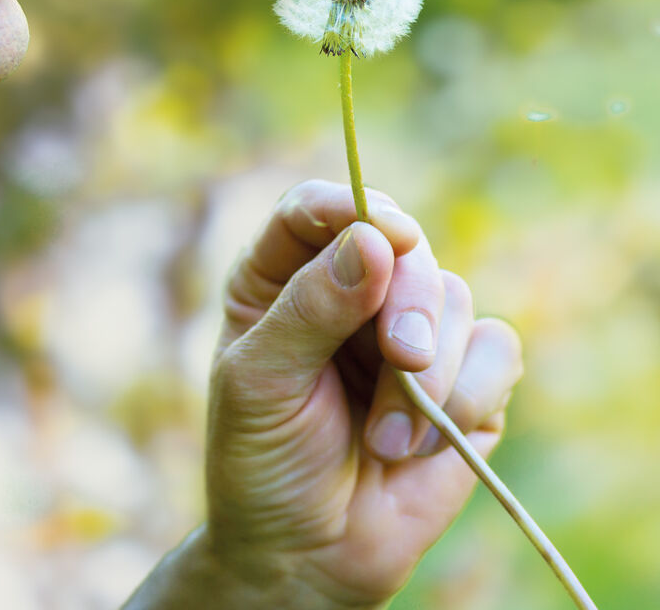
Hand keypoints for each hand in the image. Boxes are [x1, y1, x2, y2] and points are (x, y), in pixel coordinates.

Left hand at [202, 180, 523, 607]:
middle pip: (403, 245)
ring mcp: (412, 328)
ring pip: (455, 296)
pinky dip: (471, 395)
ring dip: (430, 375)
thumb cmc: (264, 459)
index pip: (314, 209)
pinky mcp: (466, 375)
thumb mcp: (261, 381)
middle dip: (410, 302)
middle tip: (403, 357)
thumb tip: (374, 239)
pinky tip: (418, 447)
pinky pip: (499, 350)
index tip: (386, 231)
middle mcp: (350, 290)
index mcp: (283, 277)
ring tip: (384, 439)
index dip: (349, 205)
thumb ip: (310, 308)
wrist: (308, 554)